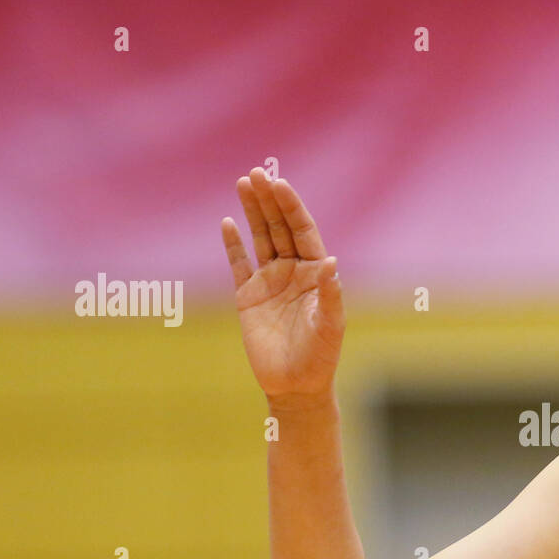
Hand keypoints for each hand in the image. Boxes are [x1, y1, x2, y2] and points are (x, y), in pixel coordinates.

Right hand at [221, 168, 344, 401]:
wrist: (295, 386)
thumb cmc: (320, 357)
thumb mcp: (330, 326)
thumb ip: (330, 294)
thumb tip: (331, 260)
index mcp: (316, 273)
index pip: (303, 231)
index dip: (291, 208)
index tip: (279, 184)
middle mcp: (293, 271)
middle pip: (279, 227)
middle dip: (269, 200)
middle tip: (256, 173)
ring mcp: (270, 281)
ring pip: (260, 238)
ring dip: (252, 211)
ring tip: (243, 183)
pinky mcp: (248, 296)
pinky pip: (239, 264)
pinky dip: (233, 244)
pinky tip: (228, 222)